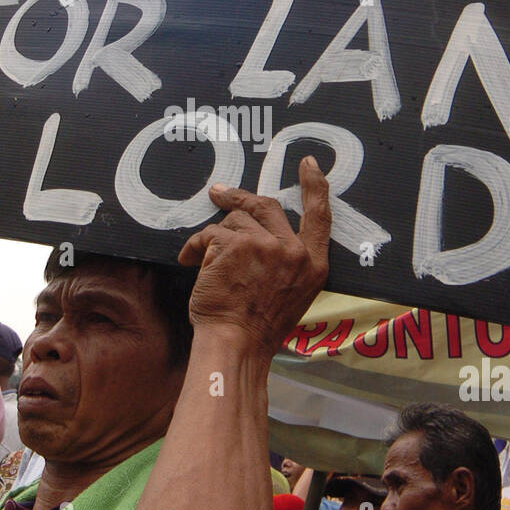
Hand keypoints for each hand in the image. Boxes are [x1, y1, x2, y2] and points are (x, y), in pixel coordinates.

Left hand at [179, 155, 330, 361]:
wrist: (236, 345)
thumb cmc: (258, 327)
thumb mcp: (292, 293)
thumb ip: (288, 261)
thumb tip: (264, 231)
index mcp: (315, 264)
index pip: (319, 215)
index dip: (314, 185)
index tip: (308, 164)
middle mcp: (294, 251)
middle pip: (266, 206)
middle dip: (239, 197)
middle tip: (219, 192)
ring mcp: (265, 245)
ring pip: (234, 220)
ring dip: (215, 236)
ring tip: (203, 258)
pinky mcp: (235, 244)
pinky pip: (209, 233)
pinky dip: (194, 247)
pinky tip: (189, 262)